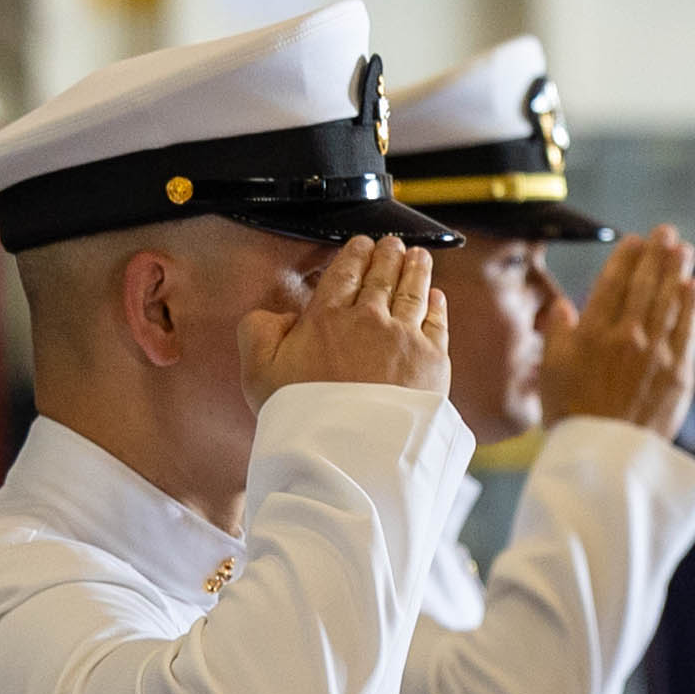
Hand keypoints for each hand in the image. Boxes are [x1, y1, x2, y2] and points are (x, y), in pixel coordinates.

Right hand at [243, 235, 450, 405]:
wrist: (349, 450)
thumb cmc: (300, 414)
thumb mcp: (257, 371)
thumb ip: (258, 331)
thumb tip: (278, 315)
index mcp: (327, 318)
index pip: (345, 273)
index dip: (354, 254)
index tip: (361, 243)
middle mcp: (369, 321)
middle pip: (382, 277)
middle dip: (388, 255)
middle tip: (393, 244)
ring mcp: (404, 339)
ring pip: (413, 293)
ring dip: (417, 270)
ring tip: (419, 256)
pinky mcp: (432, 362)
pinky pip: (437, 324)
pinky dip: (437, 306)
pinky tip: (437, 297)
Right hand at [534, 228, 694, 436]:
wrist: (603, 456)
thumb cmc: (570, 415)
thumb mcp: (549, 371)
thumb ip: (557, 334)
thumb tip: (562, 307)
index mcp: (593, 332)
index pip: (613, 283)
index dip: (626, 258)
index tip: (635, 240)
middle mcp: (627, 336)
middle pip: (646, 285)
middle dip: (657, 255)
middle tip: (667, 232)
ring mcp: (656, 354)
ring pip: (669, 302)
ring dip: (678, 272)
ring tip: (684, 249)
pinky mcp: (679, 373)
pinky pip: (688, 330)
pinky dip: (693, 306)